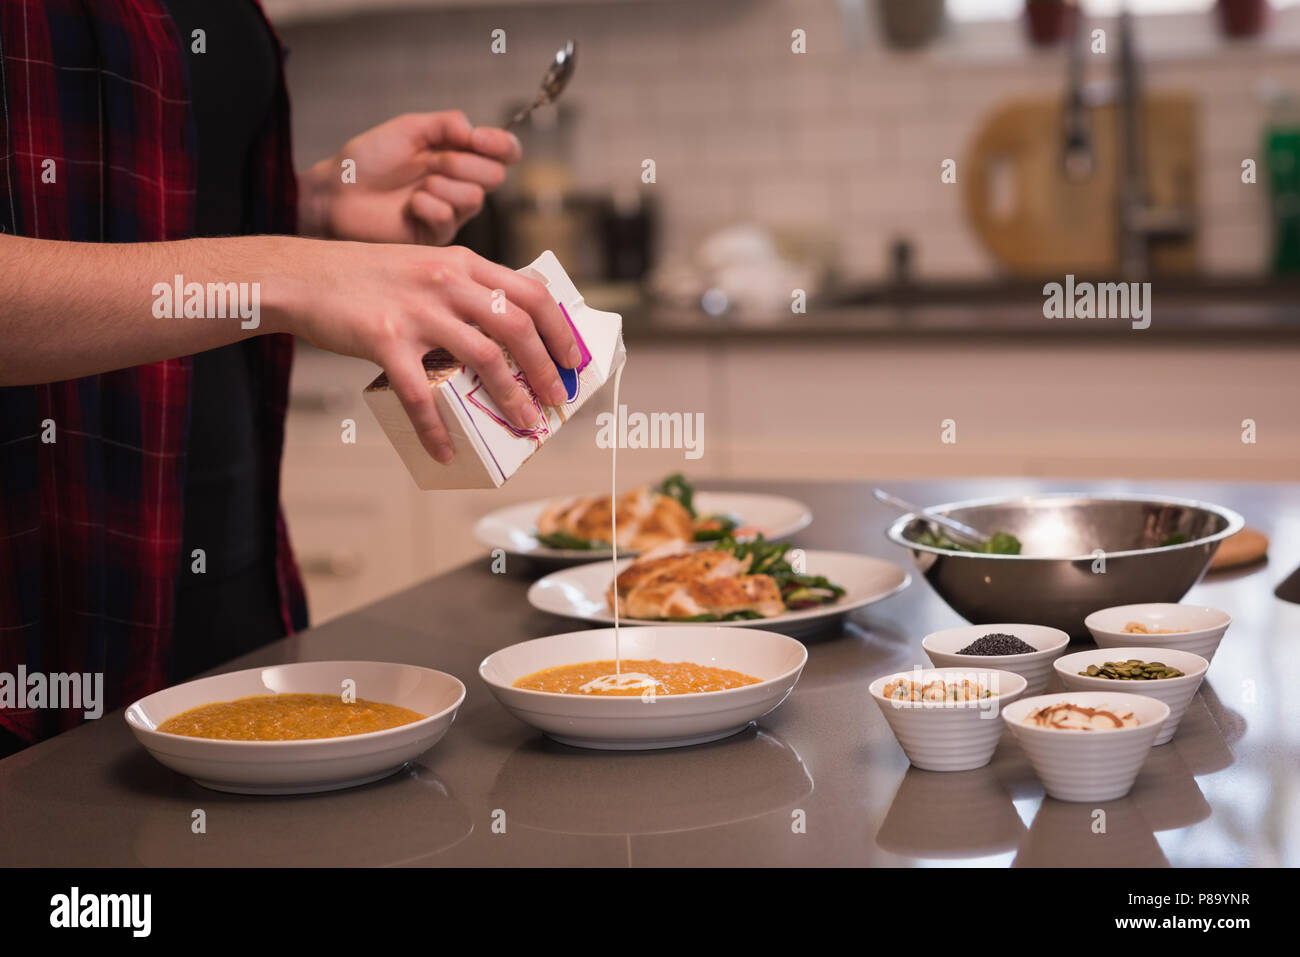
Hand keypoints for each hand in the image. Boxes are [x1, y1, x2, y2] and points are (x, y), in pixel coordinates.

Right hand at [268, 239, 578, 463]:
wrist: (302, 275)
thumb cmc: (366, 278)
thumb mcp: (426, 266)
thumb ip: (464, 289)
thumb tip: (506, 333)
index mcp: (463, 263)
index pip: (531, 293)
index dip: (560, 329)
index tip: (574, 359)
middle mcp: (447, 282)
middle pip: (518, 326)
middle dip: (546, 368)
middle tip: (557, 399)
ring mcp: (417, 311)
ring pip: (484, 358)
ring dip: (511, 397)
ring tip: (523, 424)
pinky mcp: (385, 339)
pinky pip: (419, 393)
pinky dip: (436, 428)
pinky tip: (445, 449)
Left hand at [298, 110, 520, 245]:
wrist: (337, 193)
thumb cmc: (369, 160)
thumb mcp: (409, 129)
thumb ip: (446, 124)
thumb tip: (474, 130)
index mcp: (460, 156)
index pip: (504, 153)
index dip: (501, 145)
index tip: (479, 138)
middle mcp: (461, 184)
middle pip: (494, 176)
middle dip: (463, 164)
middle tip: (431, 163)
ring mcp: (451, 212)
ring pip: (474, 197)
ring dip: (442, 185)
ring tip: (415, 187)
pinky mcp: (437, 236)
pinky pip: (449, 217)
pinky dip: (427, 205)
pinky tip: (409, 206)